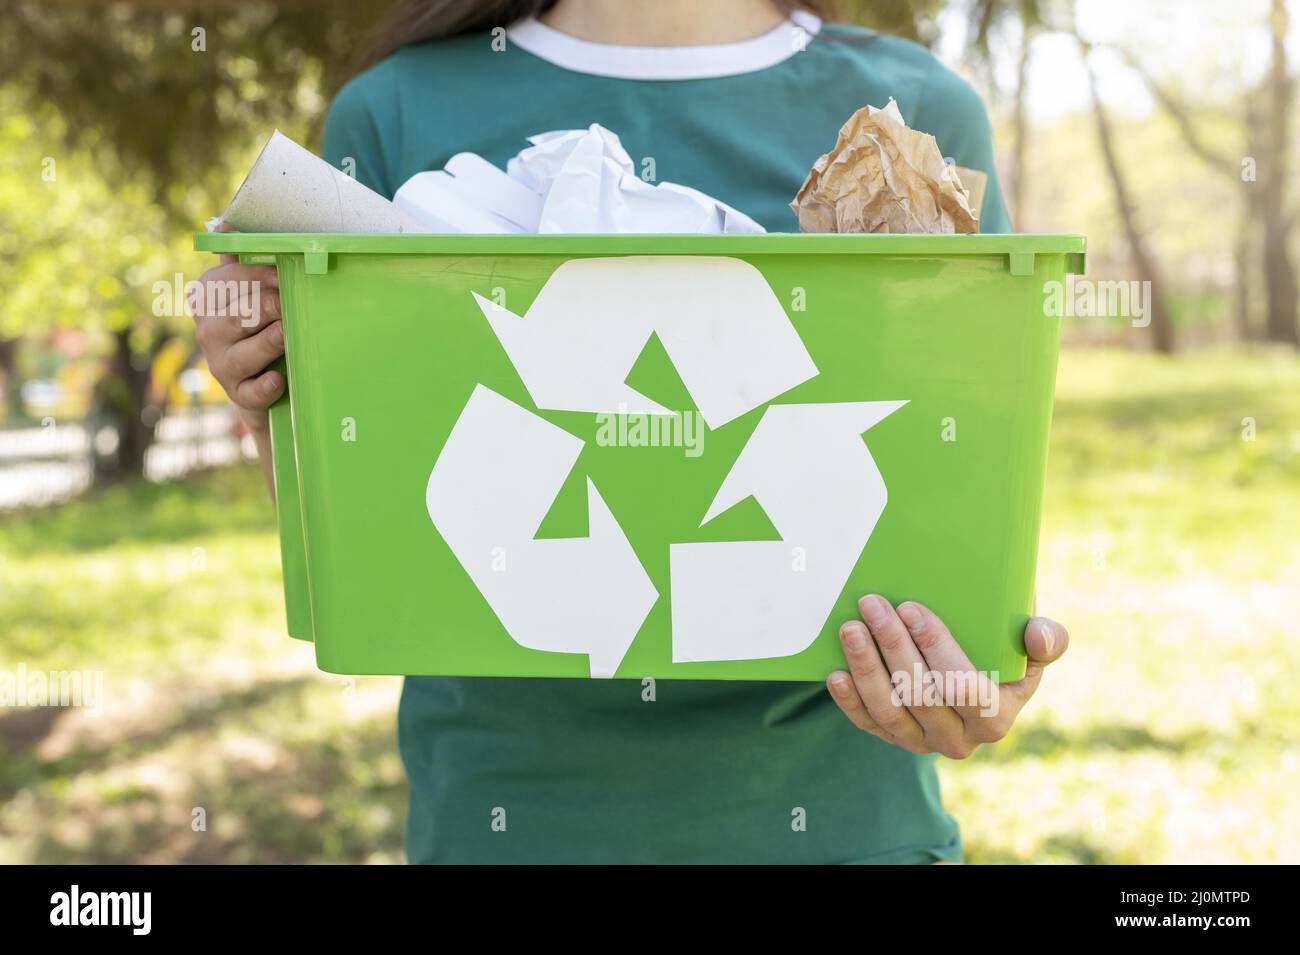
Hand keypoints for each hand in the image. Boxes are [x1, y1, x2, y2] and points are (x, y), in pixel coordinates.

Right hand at [190, 225, 283, 434]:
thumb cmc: (255, 327)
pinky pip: (250, 390)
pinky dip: (265, 386)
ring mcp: (221, 364)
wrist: (259, 383)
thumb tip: (226, 224)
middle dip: (268, 306)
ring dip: (269, 341)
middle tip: (293, 303)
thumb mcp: (242, 293)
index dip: (260, 275)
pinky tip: (279, 379)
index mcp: (207, 298)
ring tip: (287, 334)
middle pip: (238, 314)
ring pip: (245, 351)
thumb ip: (237, 261)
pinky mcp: (237, 393)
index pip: (230, 280)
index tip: (286, 273)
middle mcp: (208, 330)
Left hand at [827, 595, 1067, 757]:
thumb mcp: (1030, 646)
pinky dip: (849, 700)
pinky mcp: (893, 739)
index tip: (911, 608)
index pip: (963, 685)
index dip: (935, 647)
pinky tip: (836, 672)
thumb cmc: (1003, 652)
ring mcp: (922, 743)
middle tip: (872, 604)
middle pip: (919, 694)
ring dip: (866, 668)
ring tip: (850, 628)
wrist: (974, 675)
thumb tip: (1039, 635)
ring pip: (889, 710)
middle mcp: (958, 740)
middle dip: (893, 645)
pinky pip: (868, 724)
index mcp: (995, 718)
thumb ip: (1047, 640)